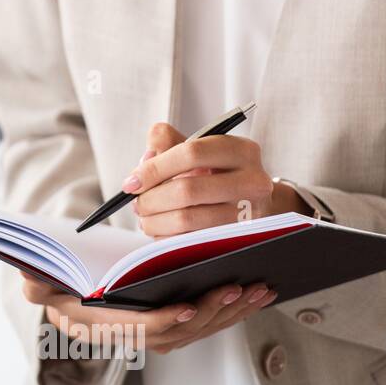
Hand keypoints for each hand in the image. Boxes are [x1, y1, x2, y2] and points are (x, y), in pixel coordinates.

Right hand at [23, 275, 277, 354]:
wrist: (63, 289)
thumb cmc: (53, 279)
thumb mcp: (37, 281)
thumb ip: (36, 282)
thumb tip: (33, 280)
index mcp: (96, 326)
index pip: (134, 329)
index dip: (162, 322)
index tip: (188, 310)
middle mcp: (125, 336)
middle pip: (176, 333)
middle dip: (210, 313)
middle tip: (240, 289)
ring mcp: (148, 334)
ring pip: (195, 331)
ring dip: (229, 313)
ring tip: (259, 289)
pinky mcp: (167, 327)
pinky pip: (201, 325)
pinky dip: (228, 311)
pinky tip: (252, 294)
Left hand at [125, 122, 307, 237]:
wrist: (254, 206)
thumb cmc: (217, 175)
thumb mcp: (197, 150)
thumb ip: (166, 142)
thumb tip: (146, 158)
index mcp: (240, 151)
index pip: (190, 153)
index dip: (154, 168)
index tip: (131, 182)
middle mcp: (252, 181)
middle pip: (186, 190)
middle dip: (151, 199)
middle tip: (137, 203)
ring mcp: (249, 214)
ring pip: (186, 220)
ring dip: (155, 221)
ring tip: (147, 217)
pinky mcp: (239, 241)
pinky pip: (189, 242)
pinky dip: (166, 237)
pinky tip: (163, 230)